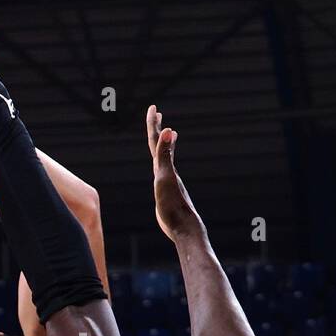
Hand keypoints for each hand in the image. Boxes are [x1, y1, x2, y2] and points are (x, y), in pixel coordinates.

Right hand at [146, 104, 204, 240]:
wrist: (183, 228)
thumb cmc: (173, 205)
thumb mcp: (165, 178)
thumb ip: (165, 155)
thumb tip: (169, 130)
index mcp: (164, 167)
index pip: (157, 141)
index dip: (153, 124)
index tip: (153, 107)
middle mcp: (167, 171)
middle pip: (161, 146)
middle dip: (158, 129)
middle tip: (157, 114)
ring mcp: (168, 182)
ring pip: (165, 158)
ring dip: (165, 144)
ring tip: (169, 133)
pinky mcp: (167, 194)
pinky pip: (164, 173)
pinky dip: (165, 165)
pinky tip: (165, 167)